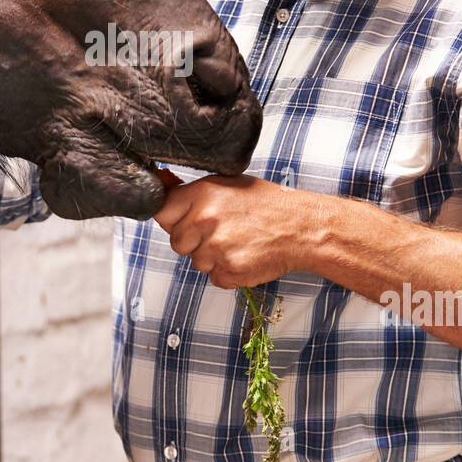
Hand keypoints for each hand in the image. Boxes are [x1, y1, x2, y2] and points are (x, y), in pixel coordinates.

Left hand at [152, 173, 320, 288]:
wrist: (302, 227)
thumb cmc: (268, 204)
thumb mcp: (227, 184)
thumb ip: (193, 192)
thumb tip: (159, 183)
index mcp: (202, 194)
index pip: (162, 212)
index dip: (175, 218)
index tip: (187, 219)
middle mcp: (205, 220)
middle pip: (176, 241)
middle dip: (194, 240)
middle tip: (222, 231)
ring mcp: (216, 248)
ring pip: (196, 262)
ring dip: (212, 257)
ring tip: (238, 241)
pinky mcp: (229, 271)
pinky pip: (214, 277)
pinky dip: (228, 271)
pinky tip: (245, 254)